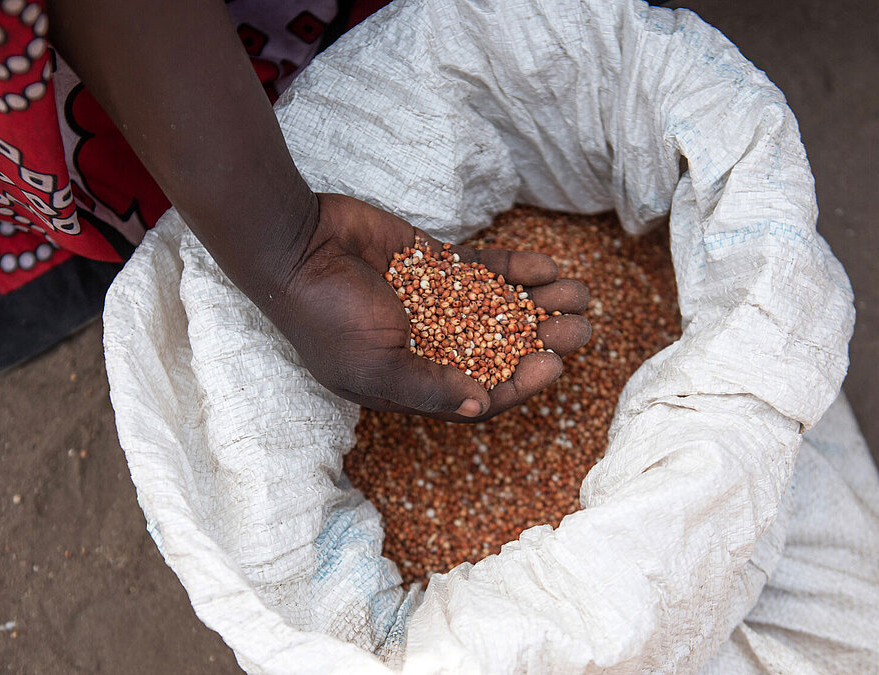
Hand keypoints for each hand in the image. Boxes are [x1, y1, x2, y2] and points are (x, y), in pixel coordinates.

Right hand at [262, 194, 590, 421]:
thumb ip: (427, 386)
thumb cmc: (324, 316)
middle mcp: (429, 345)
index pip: (480, 392)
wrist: (296, 245)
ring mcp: (435, 302)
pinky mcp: (435, 263)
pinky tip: (547, 265)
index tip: (552, 364)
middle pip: (502, 349)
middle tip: (582, 327)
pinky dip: (516, 269)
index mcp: (413, 381)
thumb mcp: (373, 364)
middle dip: (544, 339)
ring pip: (501, 307)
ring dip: (541, 301)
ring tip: (579, 292)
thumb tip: (481, 405)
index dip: (520, 383)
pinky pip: (484, 269)